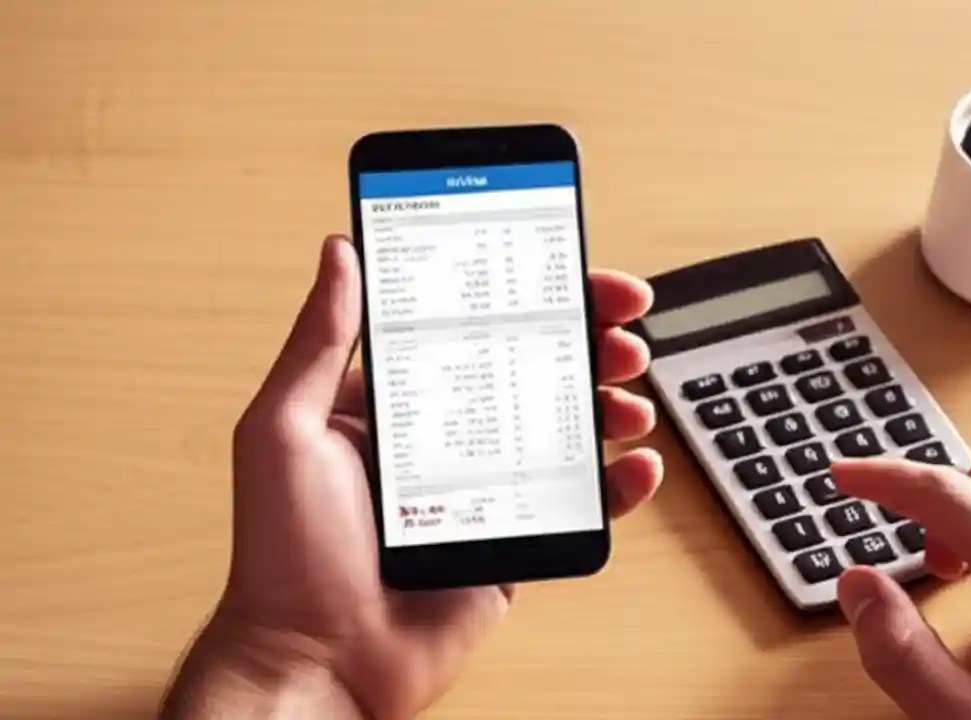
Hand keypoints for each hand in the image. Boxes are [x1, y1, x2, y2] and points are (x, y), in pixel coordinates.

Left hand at [162, 235, 662, 718]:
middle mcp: (447, 437)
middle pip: (533, 368)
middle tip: (620, 323)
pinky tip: (636, 465)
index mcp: (395, 402)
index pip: (471, 325)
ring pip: (565, 429)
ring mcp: (487, 489)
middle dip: (586, 338)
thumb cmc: (284, 556)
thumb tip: (340, 254)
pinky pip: (579, 504)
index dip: (524, 292)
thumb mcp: (285, 430)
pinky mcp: (515, 541)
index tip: (565, 267)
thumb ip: (318, 341)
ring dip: (609, 402)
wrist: (320, 664)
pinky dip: (619, 483)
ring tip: (628, 398)